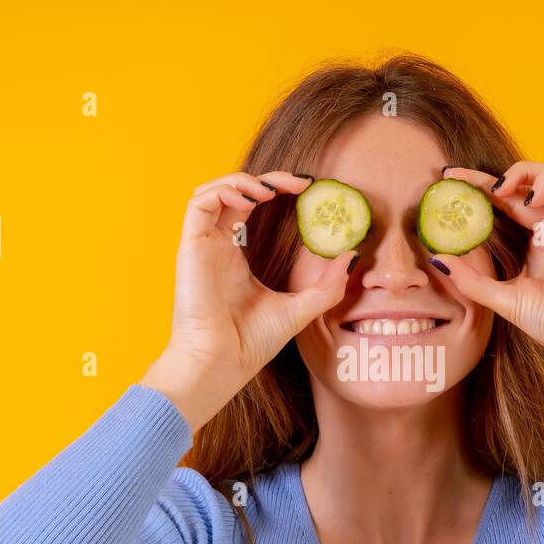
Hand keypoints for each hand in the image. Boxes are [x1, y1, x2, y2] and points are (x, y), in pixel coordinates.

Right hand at [140, 171, 356, 429]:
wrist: (221, 364)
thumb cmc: (250, 344)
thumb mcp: (300, 309)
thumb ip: (326, 285)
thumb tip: (351, 255)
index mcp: (235, 255)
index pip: (251, 205)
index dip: (278, 189)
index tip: (310, 188)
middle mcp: (216, 245)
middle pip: (236, 192)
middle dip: (270, 178)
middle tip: (303, 182)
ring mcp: (202, 244)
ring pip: (214, 190)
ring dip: (246, 179)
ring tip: (276, 189)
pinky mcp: (191, 245)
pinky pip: (200, 201)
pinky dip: (227, 189)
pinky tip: (256, 197)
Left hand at [435, 162, 543, 389]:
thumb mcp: (502, 298)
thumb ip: (471, 280)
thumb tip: (437, 259)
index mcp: (533, 245)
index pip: (502, 207)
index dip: (477, 192)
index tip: (449, 183)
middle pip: (518, 189)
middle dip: (487, 178)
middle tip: (456, 175)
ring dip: (522, 172)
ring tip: (498, 187)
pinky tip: (528, 196)